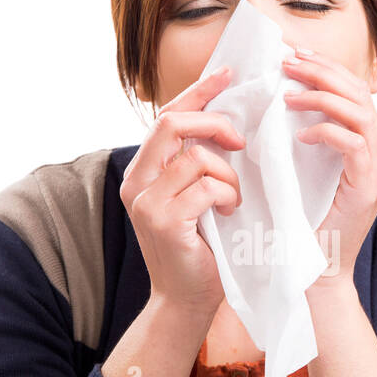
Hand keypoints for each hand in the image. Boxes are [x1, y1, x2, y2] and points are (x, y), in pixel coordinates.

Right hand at [120, 67, 245, 316]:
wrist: (186, 302)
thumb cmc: (201, 249)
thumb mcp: (196, 198)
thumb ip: (198, 164)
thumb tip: (230, 120)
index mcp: (143, 171)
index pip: (166, 115)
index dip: (197, 90)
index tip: (227, 73)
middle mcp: (136, 182)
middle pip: (172, 123)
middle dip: (213, 123)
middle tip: (240, 141)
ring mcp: (145, 201)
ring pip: (196, 157)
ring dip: (228, 176)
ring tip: (234, 200)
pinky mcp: (162, 220)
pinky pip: (206, 186)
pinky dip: (227, 196)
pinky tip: (230, 214)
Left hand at [282, 49, 376, 288]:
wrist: (315, 273)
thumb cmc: (303, 225)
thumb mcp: (303, 173)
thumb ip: (304, 141)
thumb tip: (278, 103)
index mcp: (369, 147)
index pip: (355, 93)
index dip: (327, 69)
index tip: (295, 55)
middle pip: (360, 94)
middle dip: (323, 71)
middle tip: (287, 61)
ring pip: (360, 113)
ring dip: (322, 96)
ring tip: (288, 91)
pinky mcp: (368, 188)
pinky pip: (354, 144)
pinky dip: (326, 132)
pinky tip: (299, 132)